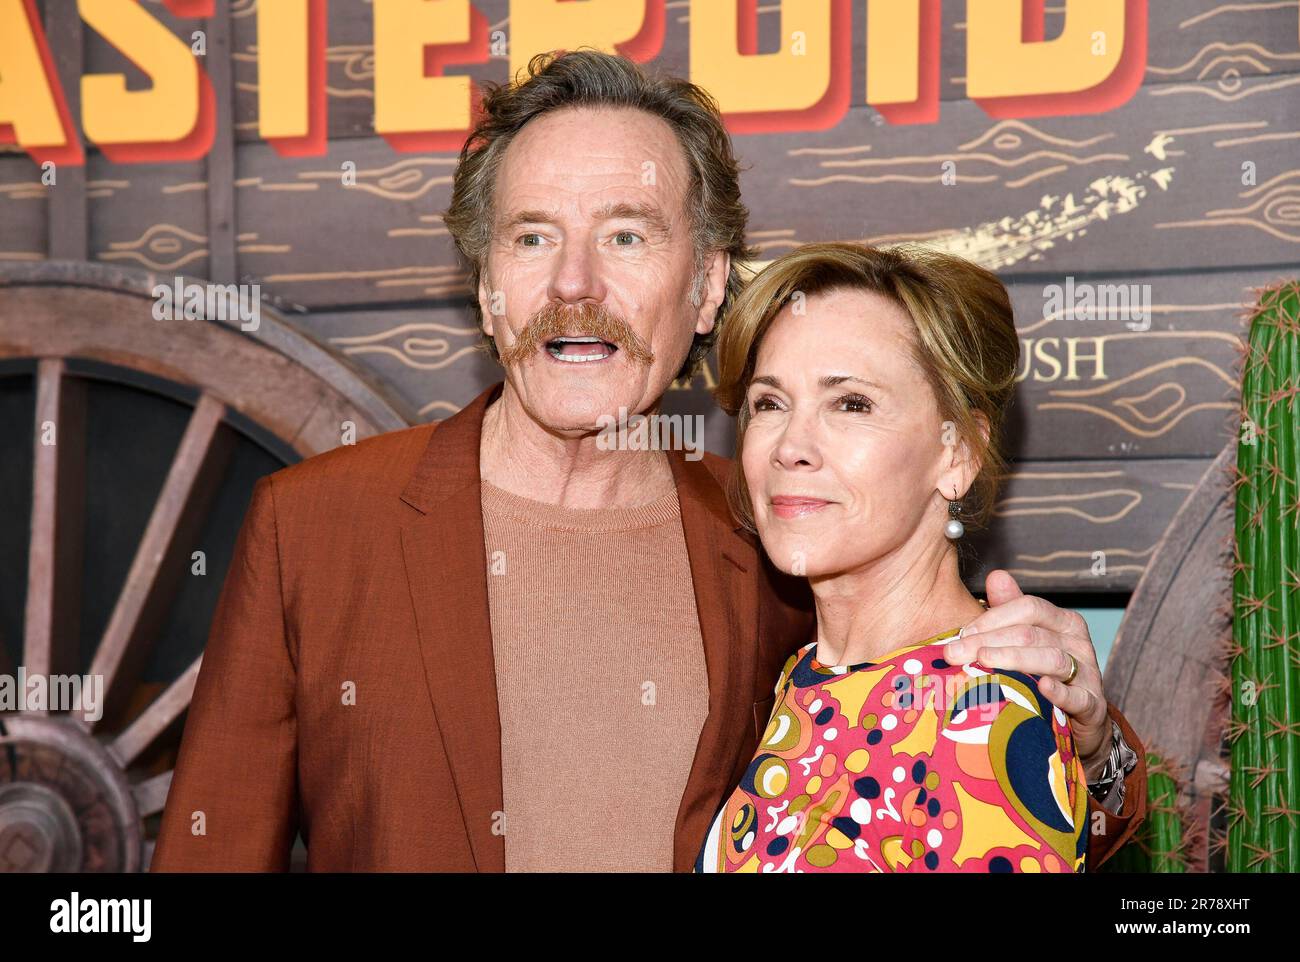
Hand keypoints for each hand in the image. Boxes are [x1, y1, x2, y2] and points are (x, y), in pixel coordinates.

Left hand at [942, 569, 1110, 778]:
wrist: (1080, 719)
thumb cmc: (1043, 673)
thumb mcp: (1027, 638)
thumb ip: (1010, 609)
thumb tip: (995, 575)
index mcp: (1062, 621)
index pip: (1027, 608)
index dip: (992, 618)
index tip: (960, 635)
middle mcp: (1078, 642)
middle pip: (1031, 634)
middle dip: (989, 642)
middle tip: (955, 654)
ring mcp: (1088, 673)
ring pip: (1051, 659)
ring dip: (1013, 660)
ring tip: (984, 663)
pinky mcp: (1093, 704)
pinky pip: (1077, 696)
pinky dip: (1059, 692)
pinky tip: (1040, 688)